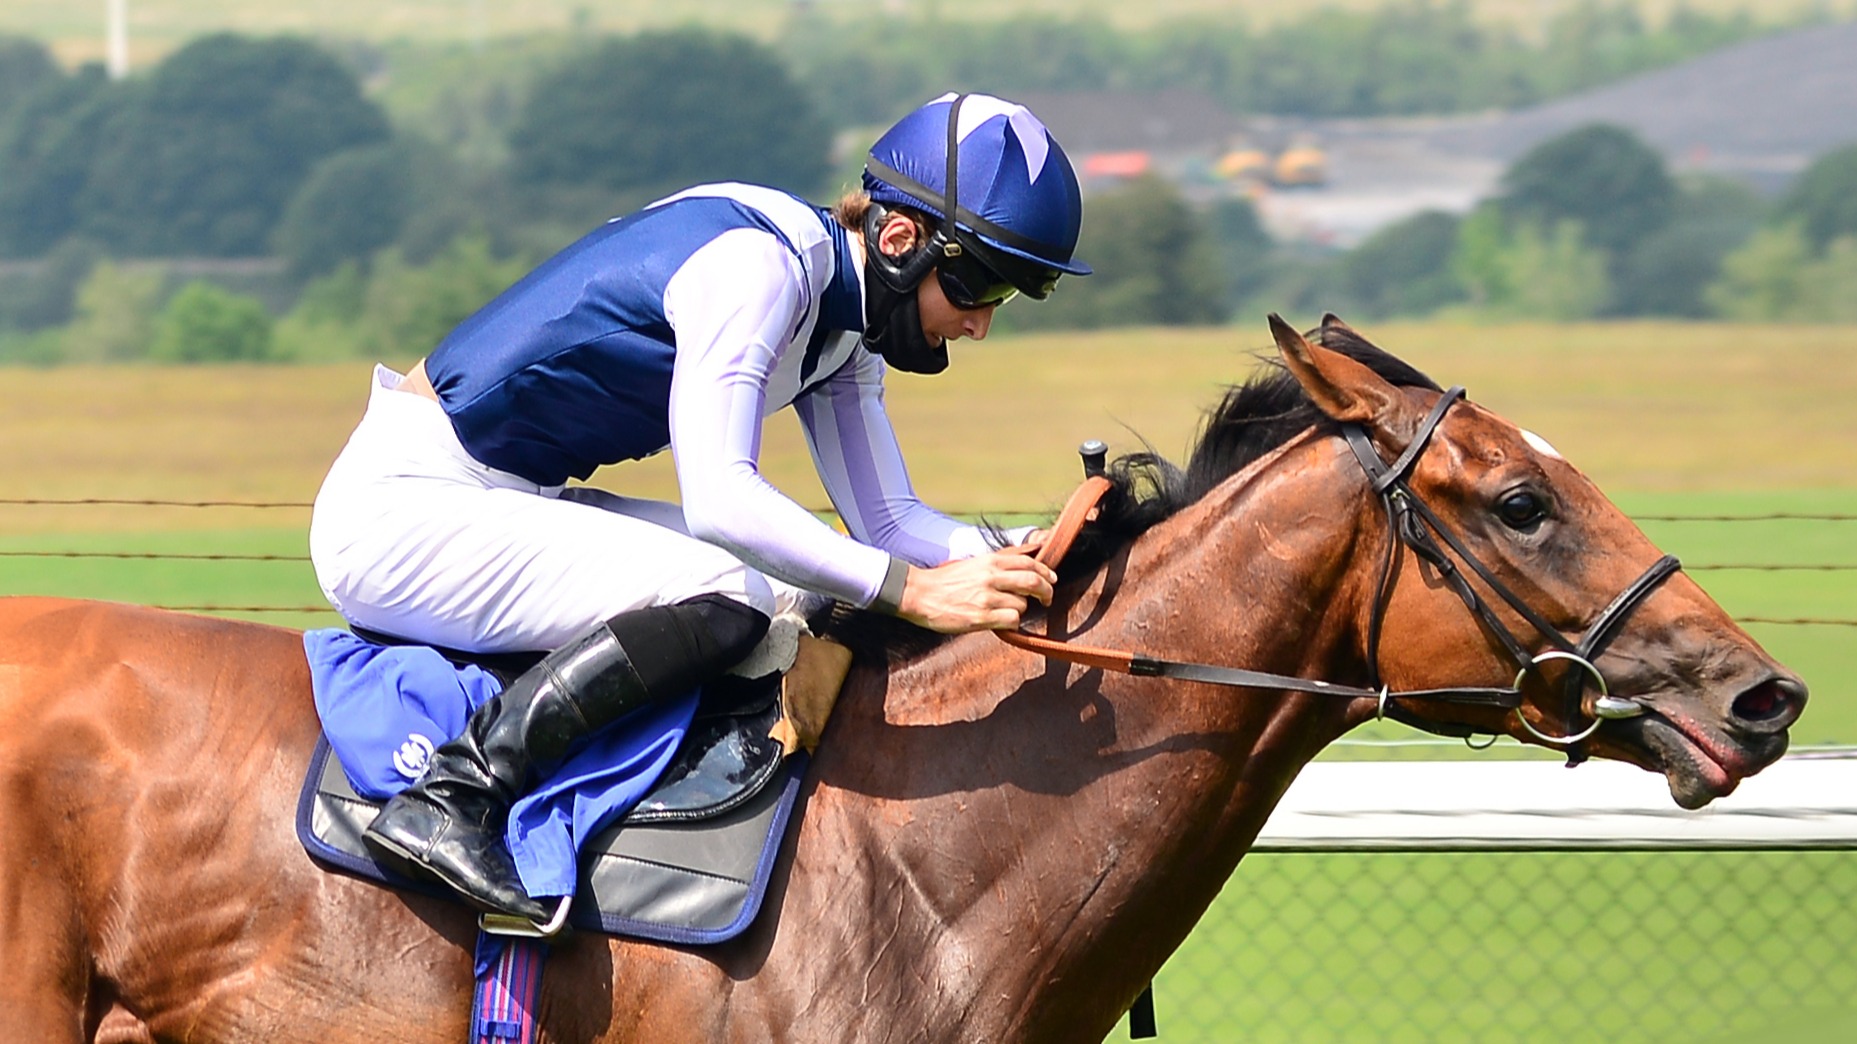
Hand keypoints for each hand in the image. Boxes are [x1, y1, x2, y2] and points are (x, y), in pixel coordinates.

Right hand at [896, 550, 1056, 633]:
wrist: (919, 594)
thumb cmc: (946, 581)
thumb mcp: (975, 564)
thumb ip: (1000, 562)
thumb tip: (1030, 556)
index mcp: (990, 561)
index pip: (1030, 564)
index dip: (1046, 573)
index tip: (1051, 580)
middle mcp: (991, 577)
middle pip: (1033, 582)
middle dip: (1046, 592)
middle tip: (1046, 599)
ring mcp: (986, 597)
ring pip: (1022, 605)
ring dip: (1019, 610)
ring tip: (1005, 611)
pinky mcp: (981, 617)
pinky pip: (1012, 621)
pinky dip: (1011, 623)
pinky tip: (1000, 622)